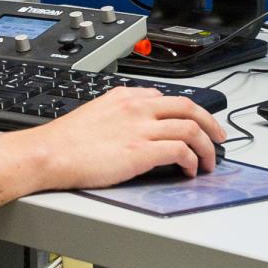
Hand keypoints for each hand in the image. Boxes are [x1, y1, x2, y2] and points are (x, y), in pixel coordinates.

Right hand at [33, 87, 225, 189]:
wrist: (49, 153)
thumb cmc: (64, 142)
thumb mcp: (94, 115)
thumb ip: (117, 117)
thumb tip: (131, 131)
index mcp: (125, 97)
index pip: (166, 97)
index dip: (186, 112)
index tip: (192, 123)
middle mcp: (137, 108)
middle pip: (188, 106)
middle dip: (211, 123)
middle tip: (219, 137)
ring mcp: (140, 128)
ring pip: (191, 128)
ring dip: (207, 147)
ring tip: (208, 161)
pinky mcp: (142, 151)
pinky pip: (181, 151)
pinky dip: (192, 160)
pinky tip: (189, 170)